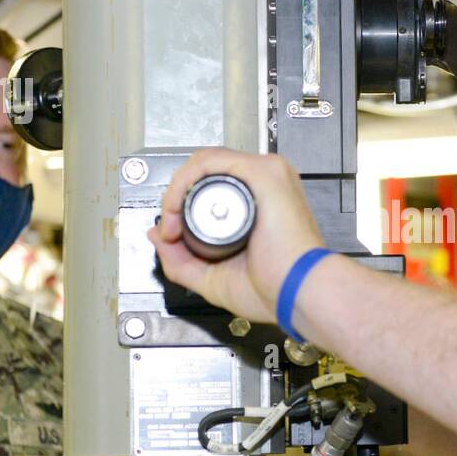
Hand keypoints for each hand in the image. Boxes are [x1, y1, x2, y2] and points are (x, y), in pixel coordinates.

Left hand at [148, 148, 325, 323]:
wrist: (300, 293)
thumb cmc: (276, 289)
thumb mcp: (214, 277)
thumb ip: (182, 260)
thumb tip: (156, 235)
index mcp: (259, 205)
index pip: (211, 188)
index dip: (181, 205)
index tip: (169, 235)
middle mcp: (263, 186)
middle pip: (206, 172)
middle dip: (175, 197)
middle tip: (167, 229)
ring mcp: (266, 175)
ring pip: (205, 162)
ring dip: (176, 188)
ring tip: (171, 219)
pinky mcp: (263, 172)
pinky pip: (211, 162)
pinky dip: (185, 180)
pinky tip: (177, 206)